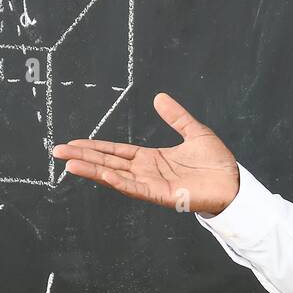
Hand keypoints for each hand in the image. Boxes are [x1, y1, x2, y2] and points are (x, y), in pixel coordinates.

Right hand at [52, 92, 239, 214]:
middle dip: (84, 157)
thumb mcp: (195, 132)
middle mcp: (148, 172)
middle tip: (57, 152)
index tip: (73, 143)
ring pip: (116, 176)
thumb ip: (176, 116)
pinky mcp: (161, 195)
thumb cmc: (217, 162)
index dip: (95, 147)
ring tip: (70, 164)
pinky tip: (101, 173)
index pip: (117, 151)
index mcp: (152, 158)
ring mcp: (152, 184)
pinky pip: (135, 187)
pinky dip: (118, 180)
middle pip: (109, 162)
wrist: (234, 182)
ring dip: (93, 170)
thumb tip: (159, 97)